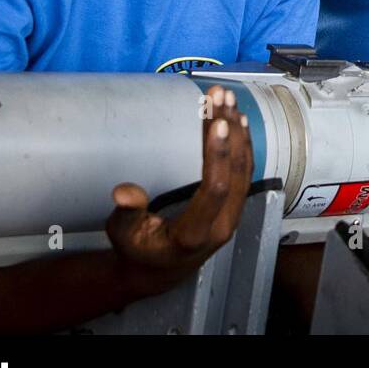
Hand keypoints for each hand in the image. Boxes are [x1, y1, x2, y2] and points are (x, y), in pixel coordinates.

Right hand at [105, 84, 252, 297]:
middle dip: (227, 130)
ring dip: (236, 131)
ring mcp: (233, 216)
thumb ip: (127, 214)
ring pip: (243, 168)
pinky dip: (242, 143)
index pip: (215, 189)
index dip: (219, 155)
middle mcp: (222, 224)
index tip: (216, 121)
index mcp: (194, 234)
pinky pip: (244, 171)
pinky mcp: (235, 206)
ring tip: (227, 98)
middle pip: (234, 172)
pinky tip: (237, 120)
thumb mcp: (123, 235)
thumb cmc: (139, 250)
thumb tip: (125, 192)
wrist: (160, 272)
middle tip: (219, 95)